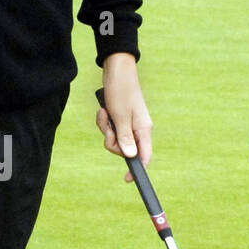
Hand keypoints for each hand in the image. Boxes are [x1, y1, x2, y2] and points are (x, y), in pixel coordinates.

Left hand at [96, 53, 152, 182]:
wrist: (116, 69)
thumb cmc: (121, 91)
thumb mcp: (120, 117)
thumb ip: (125, 138)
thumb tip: (131, 157)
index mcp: (144, 130)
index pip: (144, 156)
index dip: (137, 169)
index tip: (128, 179)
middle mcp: (139, 129)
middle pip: (124, 150)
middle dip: (111, 141)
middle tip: (108, 126)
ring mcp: (130, 124)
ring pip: (115, 139)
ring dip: (105, 129)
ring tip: (104, 113)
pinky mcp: (121, 118)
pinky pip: (111, 129)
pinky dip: (104, 122)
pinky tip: (103, 110)